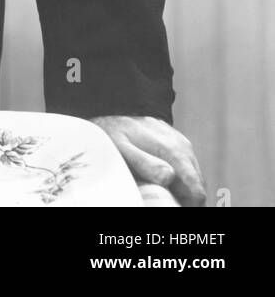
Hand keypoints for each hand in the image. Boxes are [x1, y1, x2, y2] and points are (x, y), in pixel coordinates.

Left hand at [91, 115, 205, 205]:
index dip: (186, 205)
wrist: (114, 105)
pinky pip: (186, 167)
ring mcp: (182, 144)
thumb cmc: (114, 130)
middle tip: (160, 199)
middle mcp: (183, 148)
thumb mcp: (122, 148)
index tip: (167, 205)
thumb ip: (144, 163)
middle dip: (184, 198)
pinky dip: (179, 177)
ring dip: (182, 187)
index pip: (196, 192)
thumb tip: (169, 178)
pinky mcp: (178, 143)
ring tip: (158, 189)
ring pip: (193, 177)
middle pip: (197, 187)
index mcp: (173, 152)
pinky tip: (160, 178)